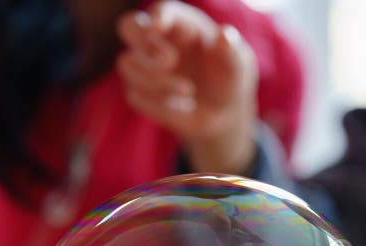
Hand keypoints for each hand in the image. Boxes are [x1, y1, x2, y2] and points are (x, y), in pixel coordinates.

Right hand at [117, 1, 258, 175]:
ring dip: (157, 81)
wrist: (223, 114)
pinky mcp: (140, 92)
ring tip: (188, 91)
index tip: (159, 26)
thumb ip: (231, 50)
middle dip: (141, 40)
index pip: (162, 11)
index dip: (158, 16)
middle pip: (128, 25)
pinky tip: (183, 106)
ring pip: (127, 64)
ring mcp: (144, 66)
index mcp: (182, 25)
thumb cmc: (229, 79)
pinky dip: (160, 104)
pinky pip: (136, 95)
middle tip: (170, 61)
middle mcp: (157, 41)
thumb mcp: (238, 65)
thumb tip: (224, 35)